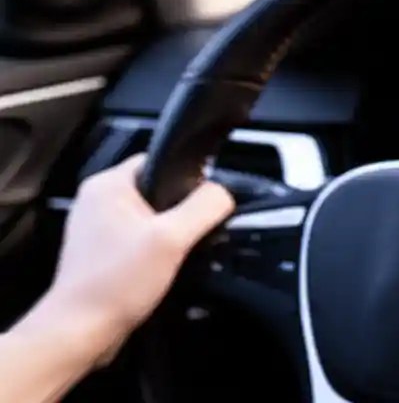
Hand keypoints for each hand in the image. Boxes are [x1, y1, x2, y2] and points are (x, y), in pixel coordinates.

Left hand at [43, 154, 233, 360]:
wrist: (81, 332)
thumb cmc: (118, 281)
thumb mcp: (172, 238)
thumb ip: (205, 207)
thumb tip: (224, 193)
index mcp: (107, 184)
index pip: (160, 160)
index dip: (189, 177)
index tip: (205, 203)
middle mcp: (97, 200)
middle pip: (158, 189)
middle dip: (182, 209)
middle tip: (196, 232)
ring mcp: (96, 228)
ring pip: (151, 216)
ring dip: (170, 233)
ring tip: (181, 252)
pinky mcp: (101, 253)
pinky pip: (140, 238)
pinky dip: (156, 249)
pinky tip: (164, 267)